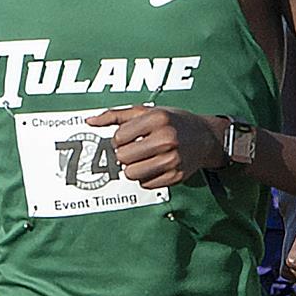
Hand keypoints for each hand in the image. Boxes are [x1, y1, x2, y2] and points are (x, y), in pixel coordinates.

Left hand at [85, 106, 223, 188]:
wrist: (206, 137)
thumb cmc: (173, 121)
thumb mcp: (147, 111)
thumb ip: (116, 115)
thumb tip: (89, 122)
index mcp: (158, 118)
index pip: (119, 138)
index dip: (119, 139)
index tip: (129, 137)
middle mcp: (167, 138)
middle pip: (123, 158)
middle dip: (124, 155)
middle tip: (135, 149)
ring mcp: (173, 159)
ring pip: (132, 174)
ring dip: (133, 168)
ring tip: (143, 159)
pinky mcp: (177, 177)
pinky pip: (145, 184)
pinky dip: (145, 178)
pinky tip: (155, 166)